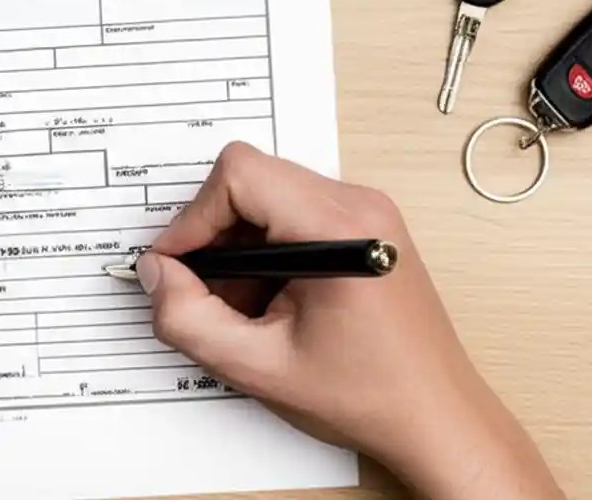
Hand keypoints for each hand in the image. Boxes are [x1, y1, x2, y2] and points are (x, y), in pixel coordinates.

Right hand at [137, 142, 563, 499]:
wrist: (435, 416)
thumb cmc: (370, 395)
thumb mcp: (258, 367)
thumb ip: (189, 319)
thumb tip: (156, 274)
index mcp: (339, 228)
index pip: (240, 175)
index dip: (193, 218)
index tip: (176, 265)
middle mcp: (359, 205)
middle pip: (252, 179)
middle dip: (214, 234)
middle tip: (205, 292)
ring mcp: (367, 213)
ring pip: (269, 196)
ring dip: (239, 246)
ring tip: (243, 307)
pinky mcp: (366, 228)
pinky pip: (294, 214)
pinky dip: (266, 251)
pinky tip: (270, 303)